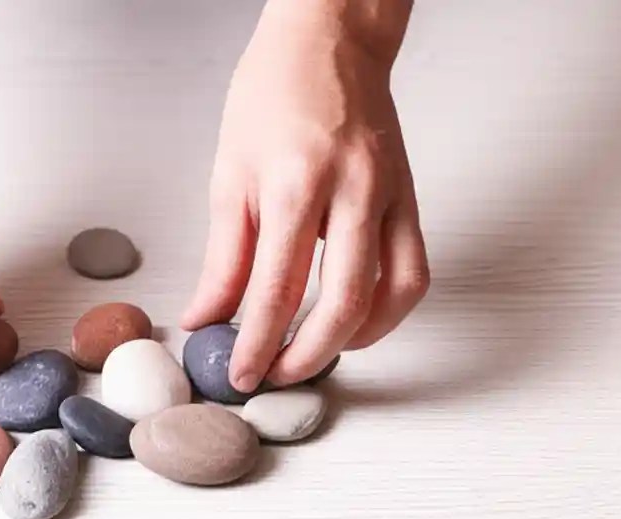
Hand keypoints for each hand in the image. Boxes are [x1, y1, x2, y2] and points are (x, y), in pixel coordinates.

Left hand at [181, 0, 428, 391]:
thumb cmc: (274, 94)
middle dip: (307, 355)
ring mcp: (390, 195)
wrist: (332, 39)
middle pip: (344, 302)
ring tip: (316, 353)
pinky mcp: (410, 198)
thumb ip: (222, 257)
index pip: (276, 288)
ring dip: (357, 340)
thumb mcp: (230, 173)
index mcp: (295, 183)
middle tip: (276, 376)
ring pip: (393, 293)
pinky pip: (414, 271)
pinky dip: (389, 309)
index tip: (239, 376)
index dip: (257, 344)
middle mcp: (351, 191)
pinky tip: (355, 320)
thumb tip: (206, 317)